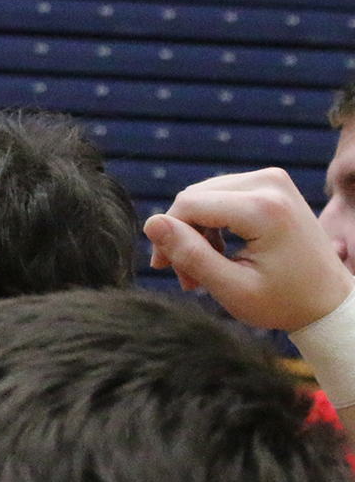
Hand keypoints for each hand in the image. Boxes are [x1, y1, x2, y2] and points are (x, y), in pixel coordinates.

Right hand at [144, 168, 354, 331]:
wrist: (330, 300)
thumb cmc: (285, 302)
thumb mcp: (232, 289)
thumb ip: (190, 255)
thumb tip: (151, 223)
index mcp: (264, 208)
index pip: (188, 205)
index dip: (169, 237)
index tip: (170, 271)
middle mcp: (269, 182)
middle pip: (194, 198)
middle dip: (181, 236)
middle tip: (185, 276)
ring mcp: (272, 179)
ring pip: (203, 197)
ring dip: (194, 232)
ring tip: (200, 270)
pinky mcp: (271, 184)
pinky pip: (220, 196)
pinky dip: (211, 224)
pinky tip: (216, 253)